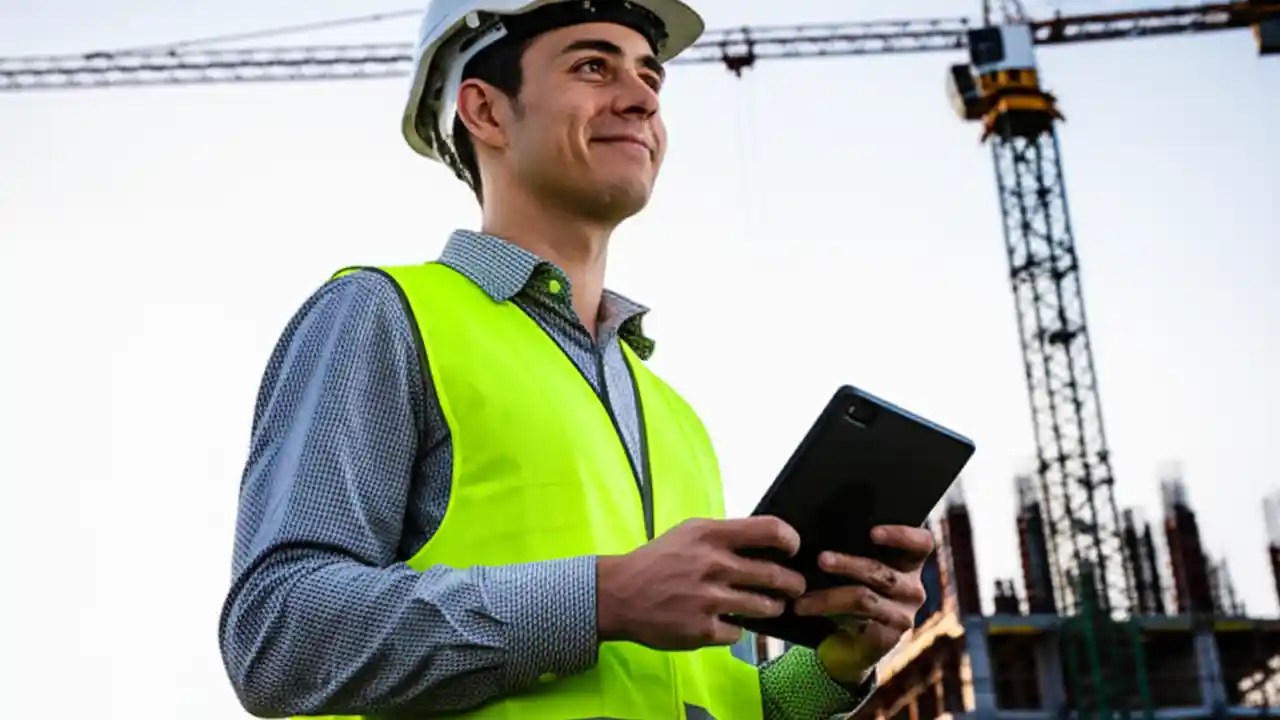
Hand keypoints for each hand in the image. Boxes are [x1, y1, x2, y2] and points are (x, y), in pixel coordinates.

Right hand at [596, 516, 807, 649]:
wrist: (619, 594)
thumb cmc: (657, 561)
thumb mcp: (689, 534)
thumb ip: (724, 536)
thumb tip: (765, 543)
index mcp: (711, 536)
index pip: (770, 530)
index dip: (790, 540)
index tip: (793, 550)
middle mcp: (714, 566)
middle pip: (774, 575)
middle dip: (792, 583)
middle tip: (794, 587)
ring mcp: (709, 600)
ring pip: (763, 607)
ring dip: (772, 607)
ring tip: (770, 606)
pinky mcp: (702, 630)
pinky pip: (738, 632)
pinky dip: (736, 628)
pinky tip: (726, 622)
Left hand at [794, 525, 934, 682]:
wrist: (855, 638)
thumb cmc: (854, 587)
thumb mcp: (861, 565)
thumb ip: (854, 547)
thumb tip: (820, 524)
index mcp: (911, 563)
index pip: (922, 543)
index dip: (902, 536)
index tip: (872, 532)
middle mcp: (914, 589)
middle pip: (883, 573)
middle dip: (848, 564)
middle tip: (821, 559)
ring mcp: (904, 615)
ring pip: (864, 599)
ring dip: (828, 595)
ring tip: (801, 592)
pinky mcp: (889, 636)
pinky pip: (857, 622)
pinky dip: (826, 612)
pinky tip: (804, 607)